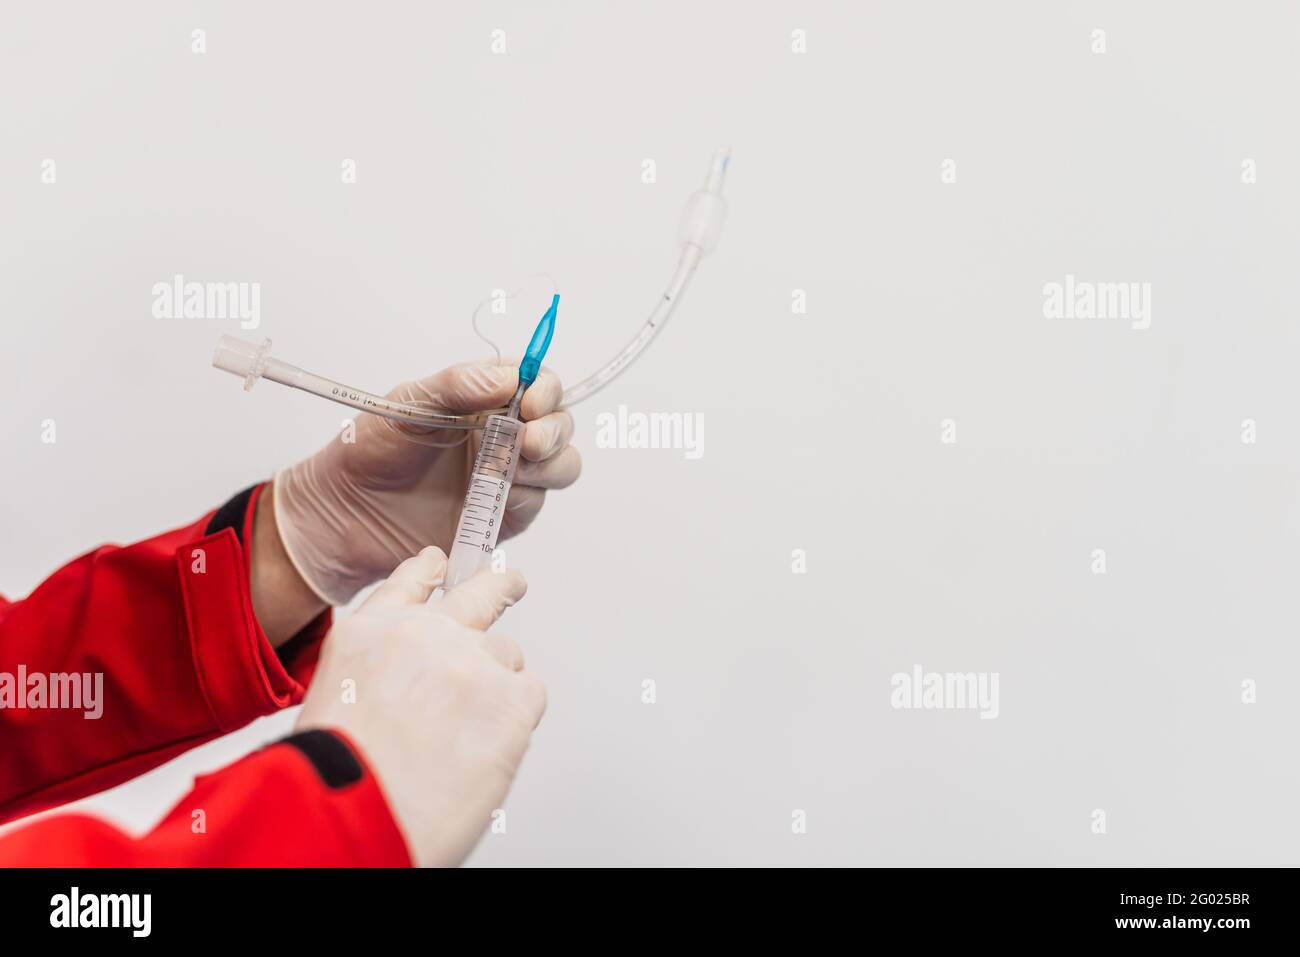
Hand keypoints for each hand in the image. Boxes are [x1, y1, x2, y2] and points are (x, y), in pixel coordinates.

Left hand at [273, 360, 580, 604]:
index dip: (544, 388)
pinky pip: (536, 502)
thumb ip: (457, 386)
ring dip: (551, 462)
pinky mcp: (502, 515)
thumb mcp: (406, 404)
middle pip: (558, 423)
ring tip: (518, 465)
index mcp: (482, 398)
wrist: (344, 512)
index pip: (535, 381)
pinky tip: (503, 494)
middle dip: (554, 429)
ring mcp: (505, 475)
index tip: (531, 400)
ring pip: (561, 463)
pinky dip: (529, 495)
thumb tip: (507, 378)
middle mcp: (502, 434)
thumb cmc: (368, 450)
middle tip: (530, 440)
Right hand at [295, 547, 545, 867]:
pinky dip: (516, 720)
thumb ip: (380, 676)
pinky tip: (487, 748)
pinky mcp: (510, 699)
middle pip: (479, 591)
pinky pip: (530, 694)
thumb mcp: (333, 700)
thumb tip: (410, 689)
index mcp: (369, 634)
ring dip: (497, 685)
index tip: (440, 564)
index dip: (429, 572)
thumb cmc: (334, 776)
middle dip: (499, 586)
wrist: (352, 815)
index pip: (409, 583)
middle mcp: (425, 635)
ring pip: (506, 656)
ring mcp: (472, 662)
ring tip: (477, 728)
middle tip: (512, 584)